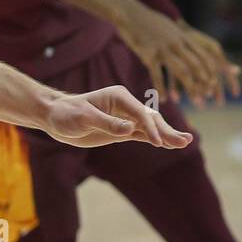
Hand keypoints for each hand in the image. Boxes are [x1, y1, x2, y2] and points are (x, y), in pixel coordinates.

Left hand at [43, 86, 193, 149]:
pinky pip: (143, 134)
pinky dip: (156, 139)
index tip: (158, 142)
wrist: (55, 117)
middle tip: (185, 141)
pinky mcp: (122, 130)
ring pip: (151, 127)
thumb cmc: (66, 114)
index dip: (151, 127)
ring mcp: (125, 118)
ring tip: (186, 142)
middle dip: (167, 130)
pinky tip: (169, 144)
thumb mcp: (84, 119)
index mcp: (119, 97)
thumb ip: (107, 123)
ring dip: (167, 135)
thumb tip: (130, 129)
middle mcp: (126, 105)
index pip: (140, 113)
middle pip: (152, 118)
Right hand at [115, 6, 239, 104]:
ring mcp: (163, 48)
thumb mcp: (172, 28)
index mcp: (184, 37)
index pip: (204, 55)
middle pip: (196, 65)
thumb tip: (193, 47)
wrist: (130, 13)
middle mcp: (177, 43)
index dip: (211, 71)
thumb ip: (183, 38)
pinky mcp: (149, 54)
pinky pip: (158, 75)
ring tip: (195, 101)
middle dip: (204, 82)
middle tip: (207, 97)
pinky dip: (162, 88)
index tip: (213, 84)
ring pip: (182, 71)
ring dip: (190, 88)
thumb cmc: (151, 23)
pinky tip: (165, 99)